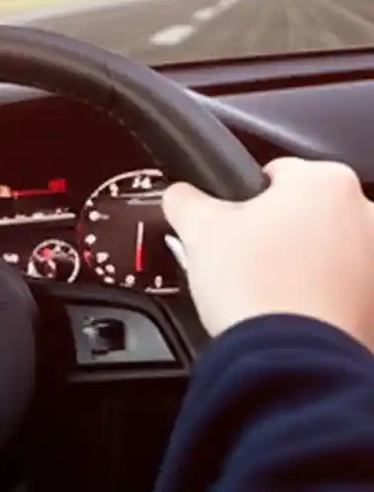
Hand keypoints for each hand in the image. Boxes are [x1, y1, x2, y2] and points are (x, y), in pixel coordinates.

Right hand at [163, 157, 373, 348]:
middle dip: (277, 233)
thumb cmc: (256, 290)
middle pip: (305, 213)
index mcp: (325, 181)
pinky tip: (294, 311)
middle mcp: (366, 213)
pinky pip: (346, 288)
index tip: (231, 228)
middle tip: (246, 263)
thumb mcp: (198, 229)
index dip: (241, 202)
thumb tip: (180, 195)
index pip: (273, 174)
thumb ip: (185, 199)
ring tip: (270, 292)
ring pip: (329, 250)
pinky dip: (322, 295)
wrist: (289, 362)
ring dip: (303, 264)